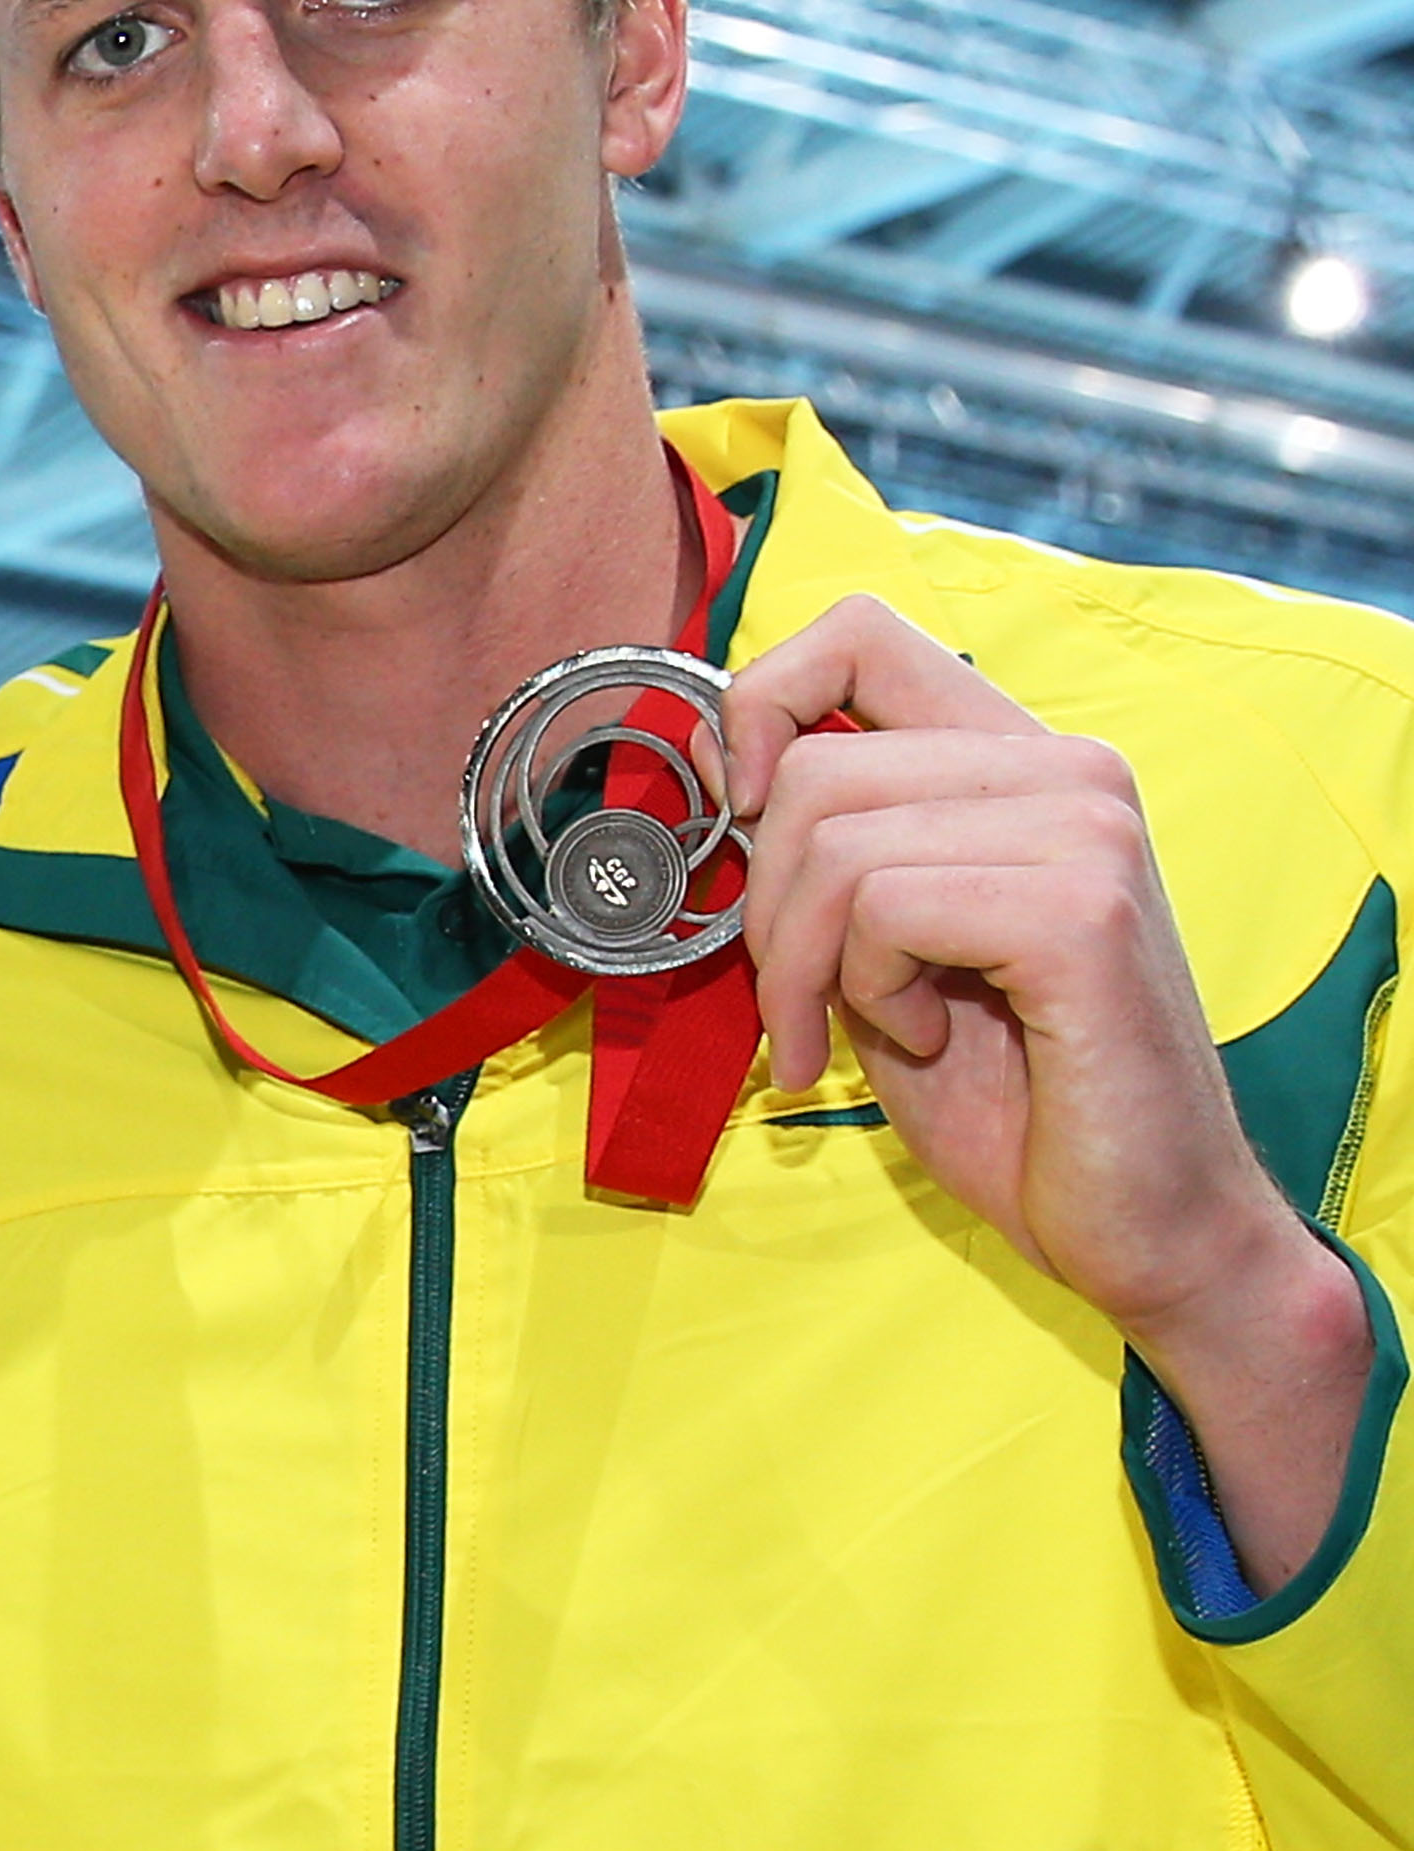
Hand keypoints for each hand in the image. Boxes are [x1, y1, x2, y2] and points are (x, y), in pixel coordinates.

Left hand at [727, 595, 1371, 1561]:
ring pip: (830, 842)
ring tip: (864, 1033)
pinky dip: (863, 995)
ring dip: (802, 968)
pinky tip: (924, 1041)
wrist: (1141, 1218)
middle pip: (812, 766)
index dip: (759, 706)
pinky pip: (881, 909)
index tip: (738, 816)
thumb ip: (823, 850)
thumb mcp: (879, 948)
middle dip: (765, 907)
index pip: (858, 633)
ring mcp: (1085, 830)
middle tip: (797, 1001)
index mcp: (1021, 760)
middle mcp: (1068, 769)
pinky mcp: (1077, 910)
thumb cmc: (1011, 1092)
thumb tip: (710, 761)